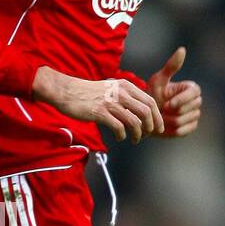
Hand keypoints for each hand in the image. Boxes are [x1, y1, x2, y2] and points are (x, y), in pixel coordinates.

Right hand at [32, 66, 163, 142]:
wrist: (66, 91)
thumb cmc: (87, 93)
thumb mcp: (111, 88)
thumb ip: (125, 96)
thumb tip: (139, 111)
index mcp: (125, 86)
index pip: (150, 101)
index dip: (157, 117)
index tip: (158, 128)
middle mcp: (121, 92)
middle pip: (146, 112)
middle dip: (151, 127)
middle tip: (148, 136)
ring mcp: (110, 102)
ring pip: (135, 121)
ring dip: (138, 134)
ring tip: (135, 139)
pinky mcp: (100, 112)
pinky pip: (119, 127)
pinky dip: (122, 135)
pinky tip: (120, 137)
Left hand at [146, 46, 202, 137]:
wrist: (146, 113)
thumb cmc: (153, 93)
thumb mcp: (159, 80)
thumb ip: (171, 66)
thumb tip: (182, 49)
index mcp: (192, 88)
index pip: (194, 94)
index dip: (181, 101)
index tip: (167, 104)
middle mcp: (196, 101)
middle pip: (191, 109)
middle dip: (174, 111)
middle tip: (162, 109)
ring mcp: (194, 115)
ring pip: (186, 120)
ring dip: (170, 120)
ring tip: (162, 115)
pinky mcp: (190, 127)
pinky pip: (184, 131)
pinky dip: (172, 130)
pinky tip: (165, 125)